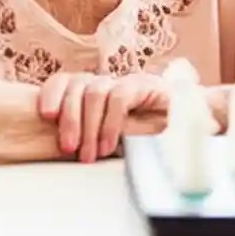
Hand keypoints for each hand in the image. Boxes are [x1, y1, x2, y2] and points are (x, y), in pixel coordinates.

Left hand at [38, 72, 171, 162]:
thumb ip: (86, 134)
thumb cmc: (145, 136)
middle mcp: (108, 83)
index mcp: (94, 92)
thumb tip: (58, 145)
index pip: (66, 80)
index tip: (46, 116)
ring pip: (95, 93)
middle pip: (77, 85)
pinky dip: (110, 124)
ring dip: (88, 127)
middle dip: (69, 119)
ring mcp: (126, 81)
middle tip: (68, 149)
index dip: (52, 93)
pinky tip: (110, 145)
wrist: (188, 126)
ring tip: (90, 155)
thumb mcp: (107, 136)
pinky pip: (119, 99)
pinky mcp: (145, 85)